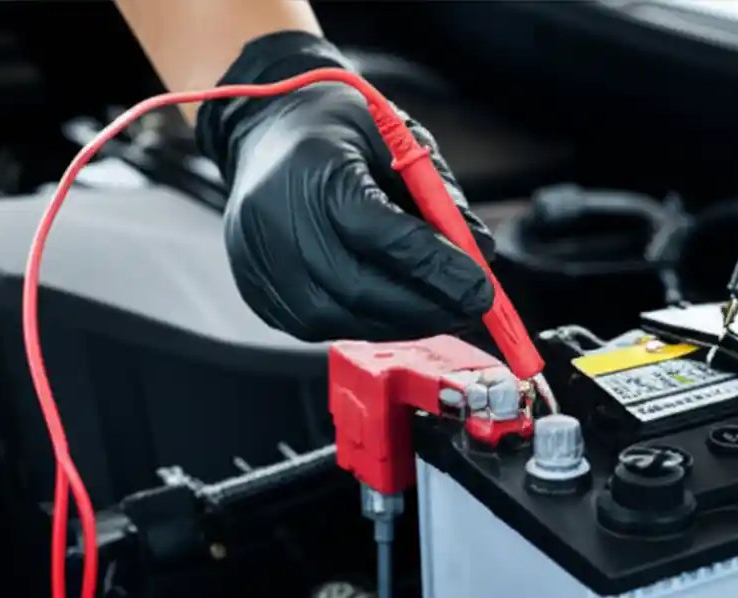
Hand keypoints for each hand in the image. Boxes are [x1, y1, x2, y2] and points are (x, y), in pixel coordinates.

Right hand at [197, 32, 493, 341]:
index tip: (480, 287)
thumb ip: (439, 197)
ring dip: (402, 322)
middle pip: (360, 288)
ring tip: (441, 309)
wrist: (268, 133)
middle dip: (426, 307)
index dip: (436, 268)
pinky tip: (397, 309)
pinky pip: (320, 326)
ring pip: (342, 317)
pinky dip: (368, 322)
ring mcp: (259, 261)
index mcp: (313, 167)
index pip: (381, 235)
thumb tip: (479, 253)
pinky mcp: (257, 291)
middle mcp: (276, 219)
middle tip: (470, 307)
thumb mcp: (399, 140)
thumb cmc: (338, 132)